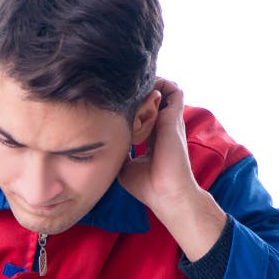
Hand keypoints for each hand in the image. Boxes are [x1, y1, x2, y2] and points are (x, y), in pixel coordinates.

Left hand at [119, 78, 226, 260]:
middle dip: (140, 92)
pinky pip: (173, 92)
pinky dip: (162, 84)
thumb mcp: (125, 167)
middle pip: (154, 100)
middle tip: (122, 90)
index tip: (118, 103)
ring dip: (151, 85)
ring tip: (134, 85)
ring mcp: (170, 122)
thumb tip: (104, 144)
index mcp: (153, 138)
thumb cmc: (148, 186)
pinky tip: (145, 87)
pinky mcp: (174, 119)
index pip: (146, 116)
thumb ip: (118, 152)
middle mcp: (163, 128)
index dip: (134, 108)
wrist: (166, 193)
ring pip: (165, 91)